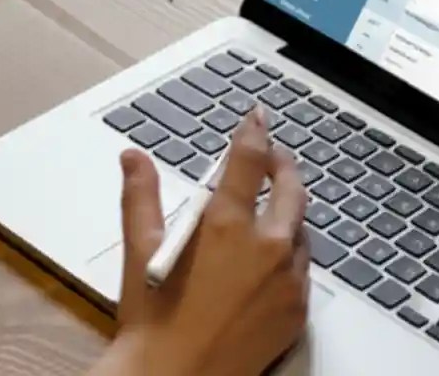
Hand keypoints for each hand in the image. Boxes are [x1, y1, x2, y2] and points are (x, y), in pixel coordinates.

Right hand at [95, 108, 311, 375]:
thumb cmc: (154, 321)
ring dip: (288, 215)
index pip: (250, 159)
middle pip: (291, 189)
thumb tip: (134, 159)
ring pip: (301, 230)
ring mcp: (288, 280)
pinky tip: (271, 260)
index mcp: (226, 225)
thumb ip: (141, 197)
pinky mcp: (297, 310)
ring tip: (269, 212)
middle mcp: (267, 247)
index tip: (257, 118)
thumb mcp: (141, 251)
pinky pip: (304, 270)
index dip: (255, 132)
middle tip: (273, 158)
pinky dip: (291, 256)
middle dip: (283, 167)